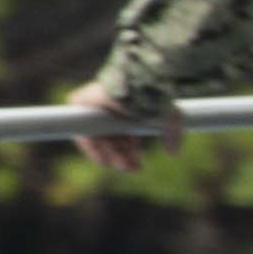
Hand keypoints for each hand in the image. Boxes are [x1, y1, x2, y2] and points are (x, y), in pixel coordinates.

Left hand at [62, 73, 176, 157]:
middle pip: (111, 140)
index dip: (131, 152)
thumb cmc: (156, 98)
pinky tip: (104, 162)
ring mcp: (94, 106)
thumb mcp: (171, 119)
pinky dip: (90, 147)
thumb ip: (173, 136)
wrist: (137, 83)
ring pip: (98, 137)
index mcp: (128, 110)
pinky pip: (82, 130)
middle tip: (132, 170)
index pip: (125, 136)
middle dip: (122, 157)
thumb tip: (173, 154)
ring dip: (109, 156)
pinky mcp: (80, 101)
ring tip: (122, 167)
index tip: (139, 166)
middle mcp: (110, 109)